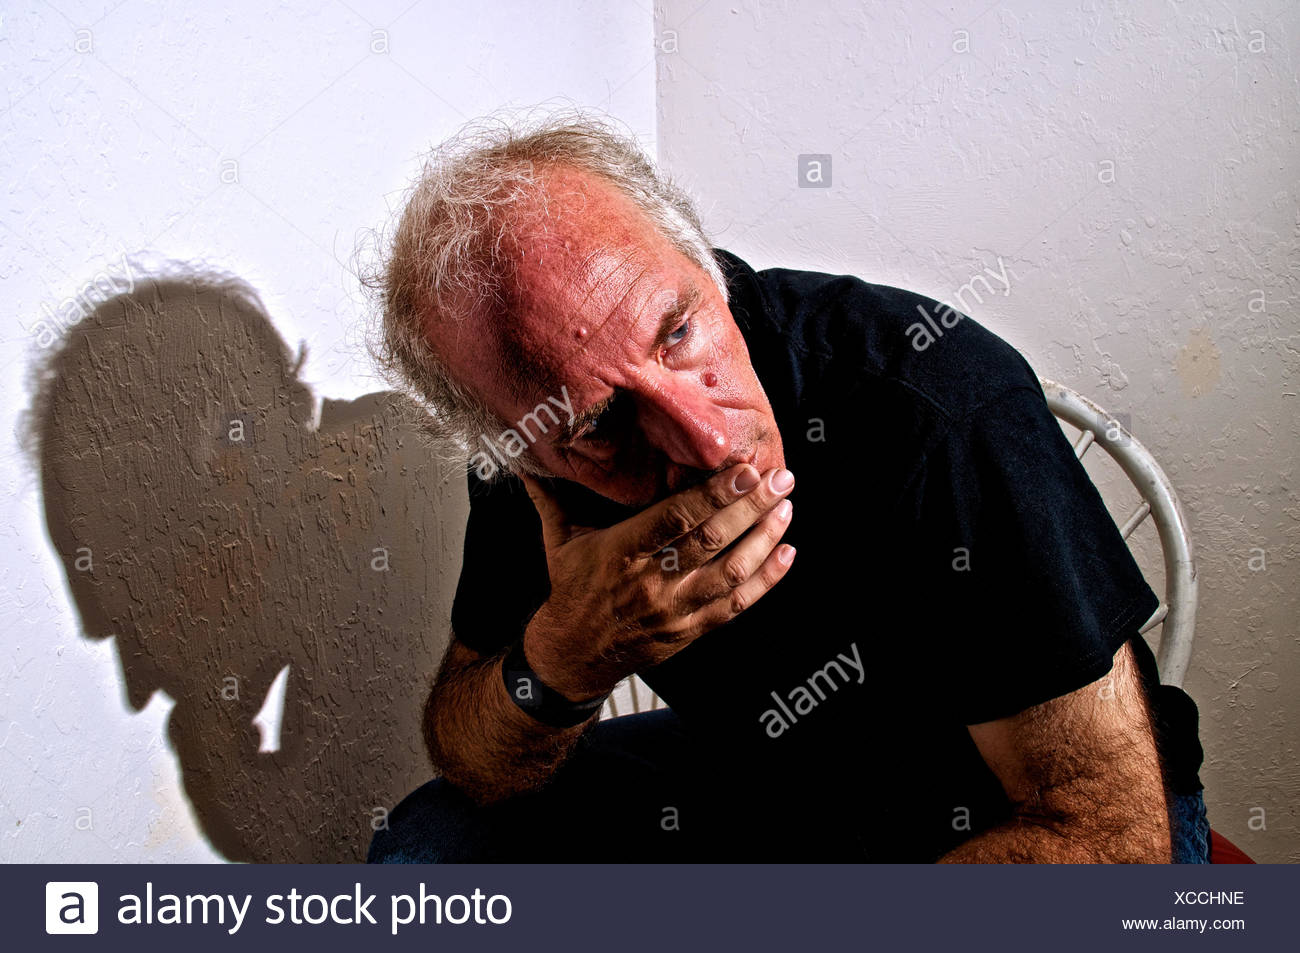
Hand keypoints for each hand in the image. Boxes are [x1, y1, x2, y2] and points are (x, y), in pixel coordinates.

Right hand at [517, 464, 796, 700]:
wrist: (574, 656)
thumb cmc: (570, 588)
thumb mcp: (558, 539)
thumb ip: (552, 494)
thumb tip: (527, 454)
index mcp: (620, 554)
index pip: (674, 520)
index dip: (712, 495)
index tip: (743, 470)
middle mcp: (650, 582)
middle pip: (711, 541)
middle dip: (751, 507)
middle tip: (781, 477)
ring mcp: (675, 610)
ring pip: (731, 573)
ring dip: (764, 539)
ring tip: (786, 507)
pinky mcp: (692, 630)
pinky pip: (737, 605)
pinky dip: (767, 580)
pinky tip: (786, 554)